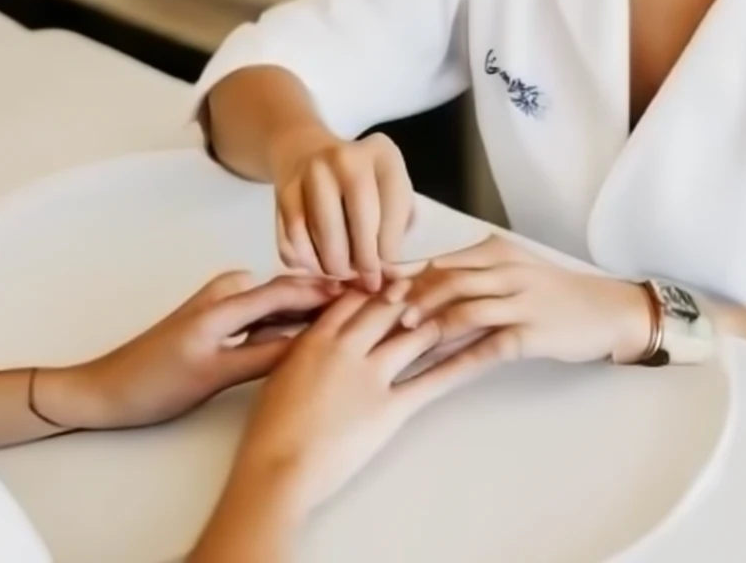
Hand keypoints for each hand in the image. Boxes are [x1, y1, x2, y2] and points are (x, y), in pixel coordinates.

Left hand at [39, 272, 340, 431]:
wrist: (106, 390)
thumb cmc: (154, 385)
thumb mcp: (214, 376)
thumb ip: (264, 356)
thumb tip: (313, 344)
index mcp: (225, 302)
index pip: (289, 288)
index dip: (330, 289)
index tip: (366, 292)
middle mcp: (228, 292)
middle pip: (288, 288)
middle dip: (327, 293)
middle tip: (369, 302)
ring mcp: (224, 302)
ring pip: (279, 299)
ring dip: (311, 306)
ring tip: (349, 316)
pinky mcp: (222, 316)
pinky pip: (266, 310)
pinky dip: (290, 316)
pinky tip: (310, 329)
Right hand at [219, 288, 512, 525]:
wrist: (275, 468)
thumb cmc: (266, 432)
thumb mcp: (278, 375)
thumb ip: (302, 351)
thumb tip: (315, 341)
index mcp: (317, 338)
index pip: (355, 297)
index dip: (378, 285)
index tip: (395, 276)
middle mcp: (348, 347)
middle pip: (389, 307)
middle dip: (415, 293)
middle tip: (437, 281)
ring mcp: (372, 375)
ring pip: (415, 334)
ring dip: (442, 320)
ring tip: (463, 309)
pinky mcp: (390, 408)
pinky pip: (431, 380)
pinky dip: (460, 364)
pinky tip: (480, 351)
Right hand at [269, 123, 413, 291]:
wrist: (306, 151)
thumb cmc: (361, 181)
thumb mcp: (389, 189)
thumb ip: (397, 224)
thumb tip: (390, 270)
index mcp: (383, 156)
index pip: (394, 208)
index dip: (391, 247)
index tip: (387, 269)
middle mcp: (347, 158)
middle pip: (360, 220)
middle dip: (364, 260)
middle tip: (366, 281)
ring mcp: (312, 171)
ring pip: (322, 232)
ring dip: (333, 264)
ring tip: (342, 274)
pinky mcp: (284, 188)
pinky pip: (293, 236)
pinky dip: (304, 259)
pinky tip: (316, 266)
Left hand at [396, 236, 653, 364]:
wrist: (605, 310)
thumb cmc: (550, 292)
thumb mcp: (510, 272)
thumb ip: (468, 276)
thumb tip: (414, 288)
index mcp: (495, 251)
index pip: (440, 260)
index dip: (403, 275)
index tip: (371, 289)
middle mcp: (506, 270)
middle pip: (447, 280)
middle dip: (408, 297)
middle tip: (374, 315)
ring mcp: (520, 300)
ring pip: (465, 310)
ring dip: (429, 325)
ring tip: (398, 342)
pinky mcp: (532, 332)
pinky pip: (488, 347)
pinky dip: (457, 360)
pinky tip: (435, 375)